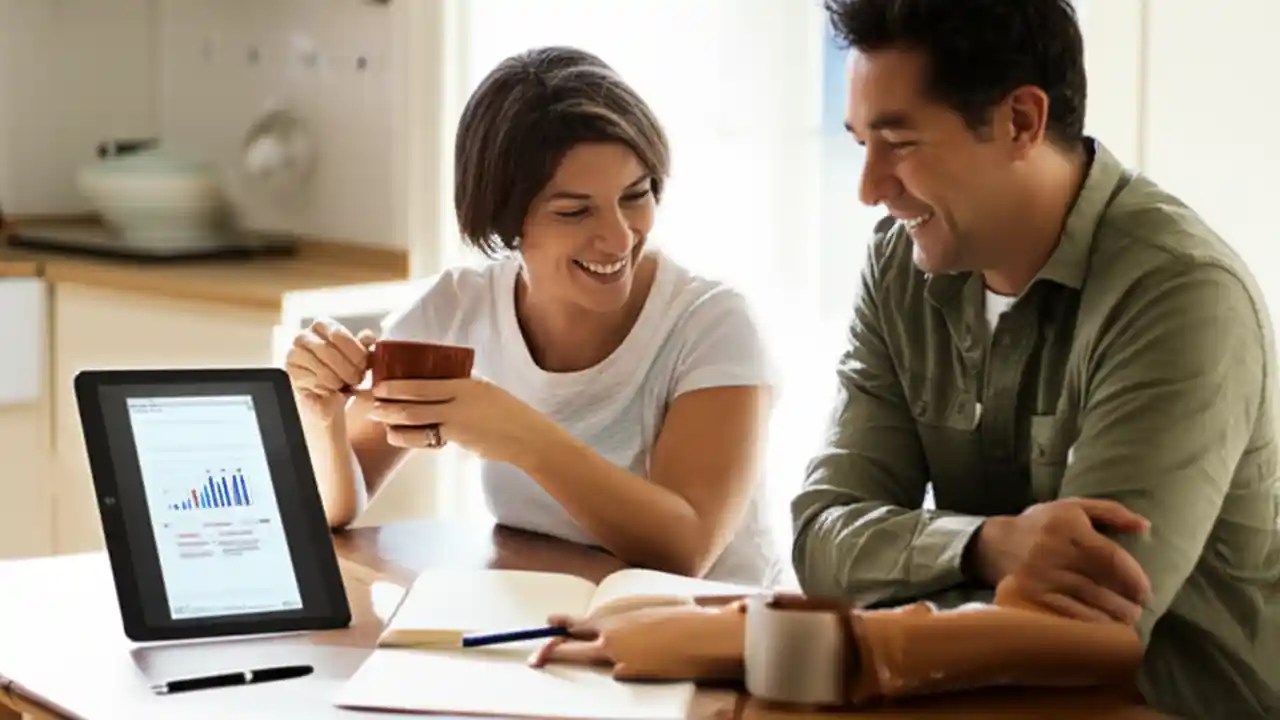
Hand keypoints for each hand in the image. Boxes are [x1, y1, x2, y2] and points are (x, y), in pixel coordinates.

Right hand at [284, 319, 375, 422]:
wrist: (328, 396)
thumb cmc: (344, 371)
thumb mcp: (358, 357)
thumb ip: (364, 346)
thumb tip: (369, 337)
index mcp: (323, 325)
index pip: (338, 335)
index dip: (355, 352)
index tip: (364, 366)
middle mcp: (304, 335)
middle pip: (328, 351)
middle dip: (348, 369)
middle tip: (356, 380)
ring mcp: (294, 353)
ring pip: (321, 369)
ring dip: (338, 381)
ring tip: (344, 385)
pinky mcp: (291, 373)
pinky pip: (312, 382)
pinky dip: (326, 389)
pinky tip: (330, 390)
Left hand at [368, 377, 566, 464]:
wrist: (526, 436)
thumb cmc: (506, 411)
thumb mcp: (485, 390)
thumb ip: (461, 386)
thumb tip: (437, 384)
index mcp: (465, 383)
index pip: (424, 382)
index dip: (398, 384)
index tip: (380, 383)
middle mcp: (459, 400)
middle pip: (414, 400)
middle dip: (388, 401)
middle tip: (371, 400)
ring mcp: (458, 421)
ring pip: (417, 419)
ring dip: (393, 419)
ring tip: (378, 418)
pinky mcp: (458, 439)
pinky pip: (427, 438)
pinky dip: (408, 437)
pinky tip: (396, 436)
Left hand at [526, 601, 746, 680]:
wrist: (698, 635)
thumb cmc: (681, 615)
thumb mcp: (651, 608)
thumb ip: (629, 619)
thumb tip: (620, 627)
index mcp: (613, 619)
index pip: (579, 623)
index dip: (562, 623)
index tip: (549, 622)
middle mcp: (609, 639)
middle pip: (572, 647)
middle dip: (552, 650)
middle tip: (536, 656)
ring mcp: (618, 660)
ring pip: (590, 661)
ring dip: (575, 659)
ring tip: (552, 662)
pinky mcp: (630, 675)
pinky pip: (621, 672)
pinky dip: (626, 669)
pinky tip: (641, 664)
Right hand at [970, 498, 1151, 623]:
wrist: (996, 541)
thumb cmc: (1044, 524)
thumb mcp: (1073, 507)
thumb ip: (1110, 512)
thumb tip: (1146, 526)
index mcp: (1068, 526)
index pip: (1109, 556)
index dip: (1133, 577)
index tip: (1146, 592)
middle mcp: (1053, 550)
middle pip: (1099, 582)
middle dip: (1123, 602)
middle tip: (1137, 612)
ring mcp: (1040, 574)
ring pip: (1084, 600)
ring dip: (1110, 615)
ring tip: (1125, 623)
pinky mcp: (1029, 593)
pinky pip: (1063, 611)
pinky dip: (1086, 623)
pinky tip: (1100, 629)